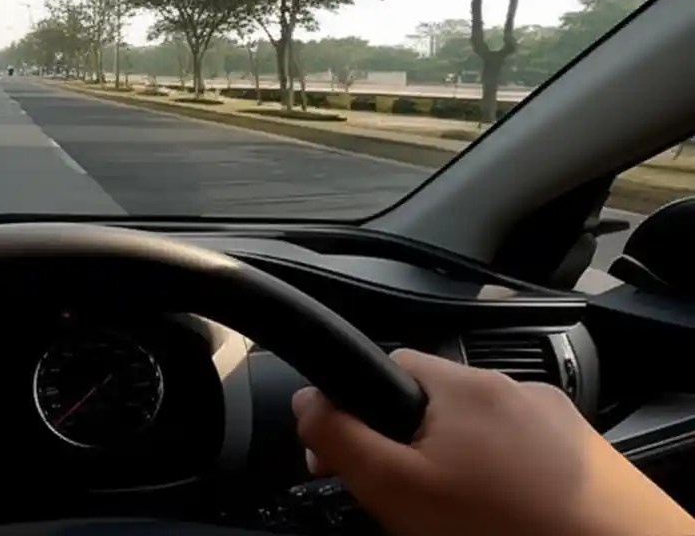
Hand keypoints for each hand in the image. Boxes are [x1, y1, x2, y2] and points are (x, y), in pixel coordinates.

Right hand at [293, 349, 693, 535]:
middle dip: (408, 447)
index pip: (385, 368)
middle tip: (401, 501)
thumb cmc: (508, 528)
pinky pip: (521, 458)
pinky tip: (501, 518)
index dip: (356, 410)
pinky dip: (503, 482)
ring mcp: (553, 422)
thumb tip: (305, 400)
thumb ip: (342, 438)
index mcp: (461, 385)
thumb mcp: (397, 489)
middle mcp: (511, 388)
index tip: (345, 456)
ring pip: (478, 437)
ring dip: (456, 466)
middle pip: (432, 408)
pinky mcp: (582, 457)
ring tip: (454, 518)